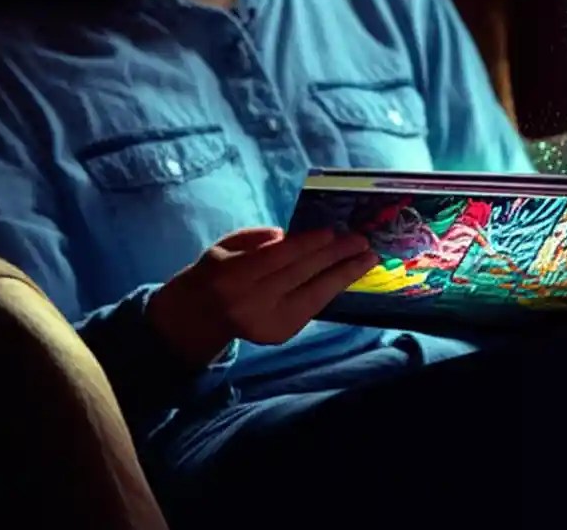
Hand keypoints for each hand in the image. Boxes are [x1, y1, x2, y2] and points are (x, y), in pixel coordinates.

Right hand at [147, 227, 378, 366]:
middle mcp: (251, 302)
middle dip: (335, 258)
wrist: (199, 316)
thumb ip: (256, 239)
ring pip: (313, 296)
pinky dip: (330, 291)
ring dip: (344, 277)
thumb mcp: (226, 247)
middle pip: (300, 276)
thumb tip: (291, 237)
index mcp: (232, 275)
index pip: (277, 258)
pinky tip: (348, 276)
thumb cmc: (217, 271)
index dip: (307, 245)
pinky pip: (311, 308)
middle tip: (362, 242)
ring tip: (367, 261)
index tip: (332, 232)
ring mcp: (268, 323)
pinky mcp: (280, 335)